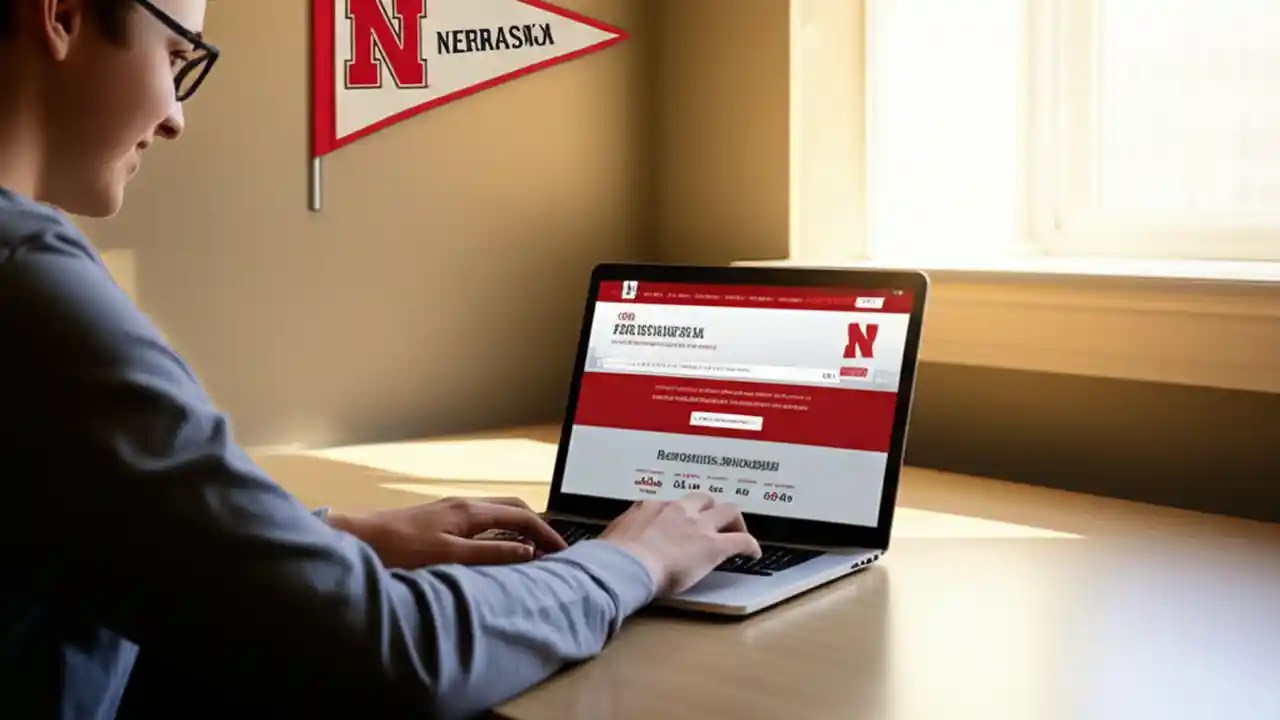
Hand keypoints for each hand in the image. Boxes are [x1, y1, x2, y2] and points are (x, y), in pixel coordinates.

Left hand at [329, 497, 567, 568]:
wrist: (360, 539)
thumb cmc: (400, 549)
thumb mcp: (449, 556)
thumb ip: (490, 554)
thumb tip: (527, 552)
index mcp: (471, 511)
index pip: (523, 517)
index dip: (547, 534)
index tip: (563, 552)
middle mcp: (465, 504)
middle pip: (514, 509)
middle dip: (539, 526)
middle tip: (553, 550)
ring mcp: (453, 510)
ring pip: (499, 513)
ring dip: (520, 528)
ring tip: (533, 552)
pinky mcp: (443, 519)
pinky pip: (484, 521)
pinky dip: (502, 532)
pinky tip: (498, 549)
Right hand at [599, 493, 761, 595]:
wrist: (626, 564)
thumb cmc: (613, 556)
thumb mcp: (613, 537)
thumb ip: (620, 535)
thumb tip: (612, 545)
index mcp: (651, 506)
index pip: (671, 504)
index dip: (680, 514)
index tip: (680, 523)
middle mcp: (677, 509)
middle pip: (703, 499)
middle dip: (711, 509)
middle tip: (714, 523)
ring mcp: (698, 526)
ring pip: (728, 510)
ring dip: (733, 521)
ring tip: (736, 532)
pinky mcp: (714, 545)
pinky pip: (741, 540)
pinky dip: (750, 545)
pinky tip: (753, 553)